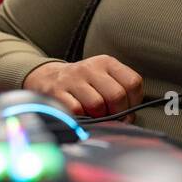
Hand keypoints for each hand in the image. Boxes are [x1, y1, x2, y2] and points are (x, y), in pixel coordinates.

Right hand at [22, 56, 142, 121]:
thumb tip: (129, 117)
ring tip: (95, 116)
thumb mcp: (104, 78)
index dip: (133, 102)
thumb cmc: (83, 83)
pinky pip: (76, 110)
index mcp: (107, 63)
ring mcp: (72, 79)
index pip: (132, 82)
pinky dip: (81, 118)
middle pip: (116, 95)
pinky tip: (80, 116)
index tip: (127, 110)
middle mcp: (90, 68)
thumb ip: (120, 92)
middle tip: (112, 117)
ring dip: (99, 117)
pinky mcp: (56, 92)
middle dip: (117, 113)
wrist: (47, 78)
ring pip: (97, 104)